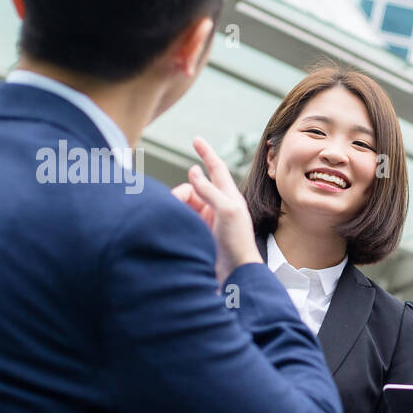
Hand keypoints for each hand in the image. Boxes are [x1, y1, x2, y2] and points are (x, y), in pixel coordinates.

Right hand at [171, 136, 262, 284]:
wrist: (235, 274)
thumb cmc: (237, 242)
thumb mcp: (228, 211)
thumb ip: (210, 190)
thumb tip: (193, 171)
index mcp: (229, 196)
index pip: (216, 168)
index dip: (206, 153)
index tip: (196, 139)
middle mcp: (216, 205)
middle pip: (190, 187)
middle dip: (182, 194)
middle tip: (179, 205)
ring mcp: (205, 219)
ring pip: (181, 202)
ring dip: (177, 207)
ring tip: (182, 225)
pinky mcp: (195, 232)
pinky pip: (179, 216)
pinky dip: (175, 218)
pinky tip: (176, 228)